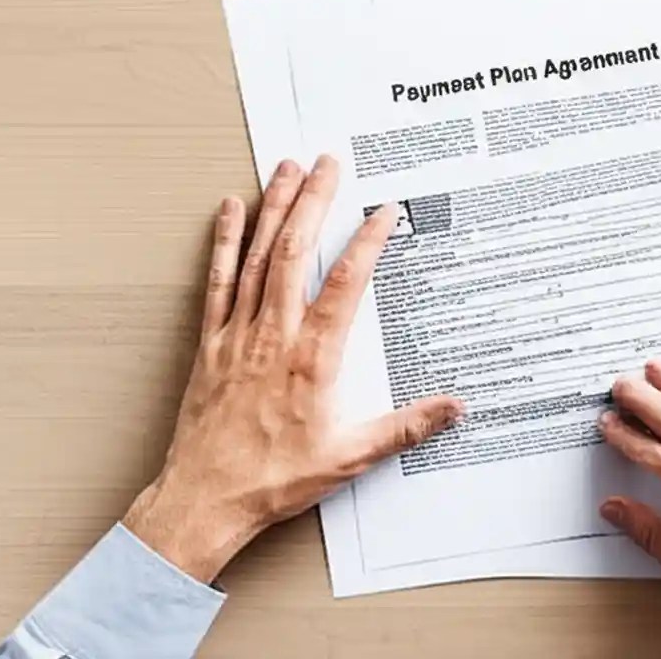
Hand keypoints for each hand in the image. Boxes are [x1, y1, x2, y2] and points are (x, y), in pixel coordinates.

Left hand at [123, 157, 462, 582]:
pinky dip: (224, 242)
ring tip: (287, 168)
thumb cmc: (275, 479)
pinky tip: (230, 210)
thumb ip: (406, 427)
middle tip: (329, 162)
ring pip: (256, 256)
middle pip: (295, 252)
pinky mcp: (211, 343)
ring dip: (274, 207)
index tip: (384, 212)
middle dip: (314, 201)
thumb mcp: (351, 457)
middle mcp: (274, 335)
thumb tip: (456, 408)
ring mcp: (238, 334)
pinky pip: (218, 281)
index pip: (346, 284)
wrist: (205, 499)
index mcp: (313, 358)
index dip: (367, 242)